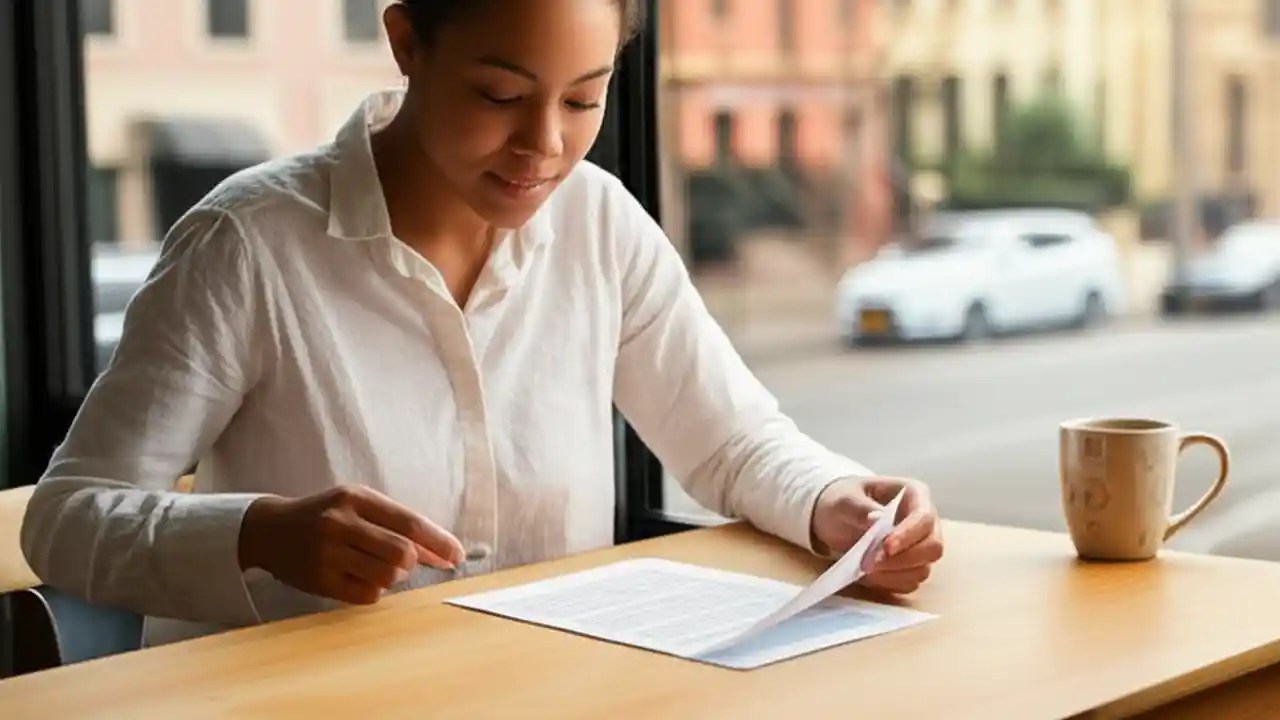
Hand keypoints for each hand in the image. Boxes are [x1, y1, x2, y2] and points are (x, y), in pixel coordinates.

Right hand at [238, 485, 465, 605]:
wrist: (269, 530)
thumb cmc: (325, 515)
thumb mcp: (357, 505)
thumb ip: (396, 523)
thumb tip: (442, 551)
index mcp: (356, 498)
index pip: (409, 522)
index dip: (439, 541)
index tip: (458, 555)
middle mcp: (340, 523)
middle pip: (401, 553)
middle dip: (413, 561)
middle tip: (407, 561)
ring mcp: (327, 554)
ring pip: (387, 576)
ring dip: (394, 576)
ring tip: (376, 565)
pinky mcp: (319, 581)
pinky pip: (367, 595)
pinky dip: (374, 590)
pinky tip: (360, 577)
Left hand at [810, 477, 942, 594]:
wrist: (835, 516)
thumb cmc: (844, 500)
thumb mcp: (845, 499)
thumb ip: (860, 508)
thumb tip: (876, 519)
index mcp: (915, 494)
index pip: (924, 518)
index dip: (908, 535)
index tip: (886, 547)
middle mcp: (925, 521)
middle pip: (932, 548)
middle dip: (902, 560)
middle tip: (869, 563)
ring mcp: (920, 545)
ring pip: (923, 569)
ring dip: (894, 574)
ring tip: (865, 569)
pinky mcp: (911, 566)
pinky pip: (910, 582)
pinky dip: (889, 583)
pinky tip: (868, 576)